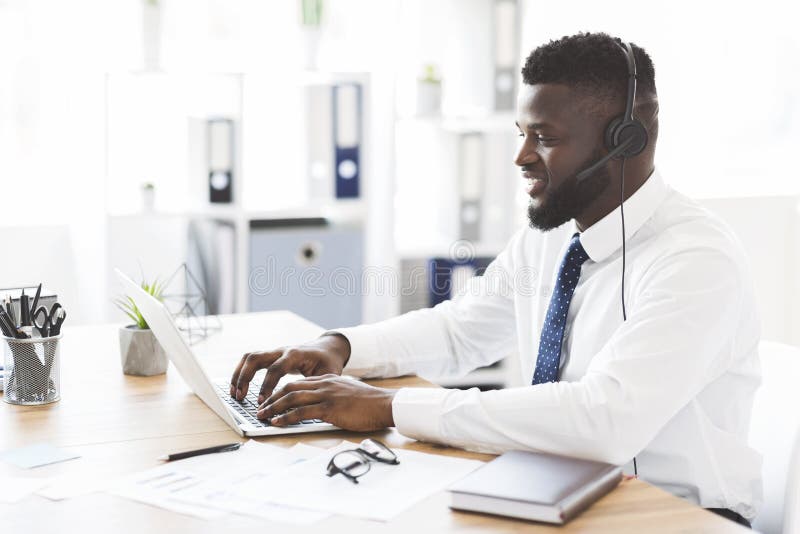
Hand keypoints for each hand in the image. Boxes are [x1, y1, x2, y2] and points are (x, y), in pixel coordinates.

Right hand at [229, 334, 350, 403]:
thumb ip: (315, 387)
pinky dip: (241, 373)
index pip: (275, 369)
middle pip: (256, 358)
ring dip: (239, 375)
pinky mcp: (271, 357)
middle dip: (244, 378)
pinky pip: (251, 361)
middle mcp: (282, 351)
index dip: (266, 385)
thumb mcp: (328, 374)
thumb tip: (304, 404)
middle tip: (240, 397)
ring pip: (250, 357)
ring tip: (235, 394)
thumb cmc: (328, 363)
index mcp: (296, 354)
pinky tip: (238, 388)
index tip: (260, 402)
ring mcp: (275, 352)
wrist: (327, 349)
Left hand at [257, 375, 396, 431]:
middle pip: (290, 387)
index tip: (271, 400)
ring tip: (263, 416)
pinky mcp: (330, 408)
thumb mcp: (348, 393)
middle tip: (261, 409)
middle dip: (272, 398)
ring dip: (274, 408)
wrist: (384, 404)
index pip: (298, 383)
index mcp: (328, 380)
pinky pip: (301, 412)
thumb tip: (320, 405)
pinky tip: (277, 423)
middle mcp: (324, 384)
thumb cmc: (369, 403)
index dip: (281, 392)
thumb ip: (333, 395)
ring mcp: (326, 395)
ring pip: (292, 398)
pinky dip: (286, 418)